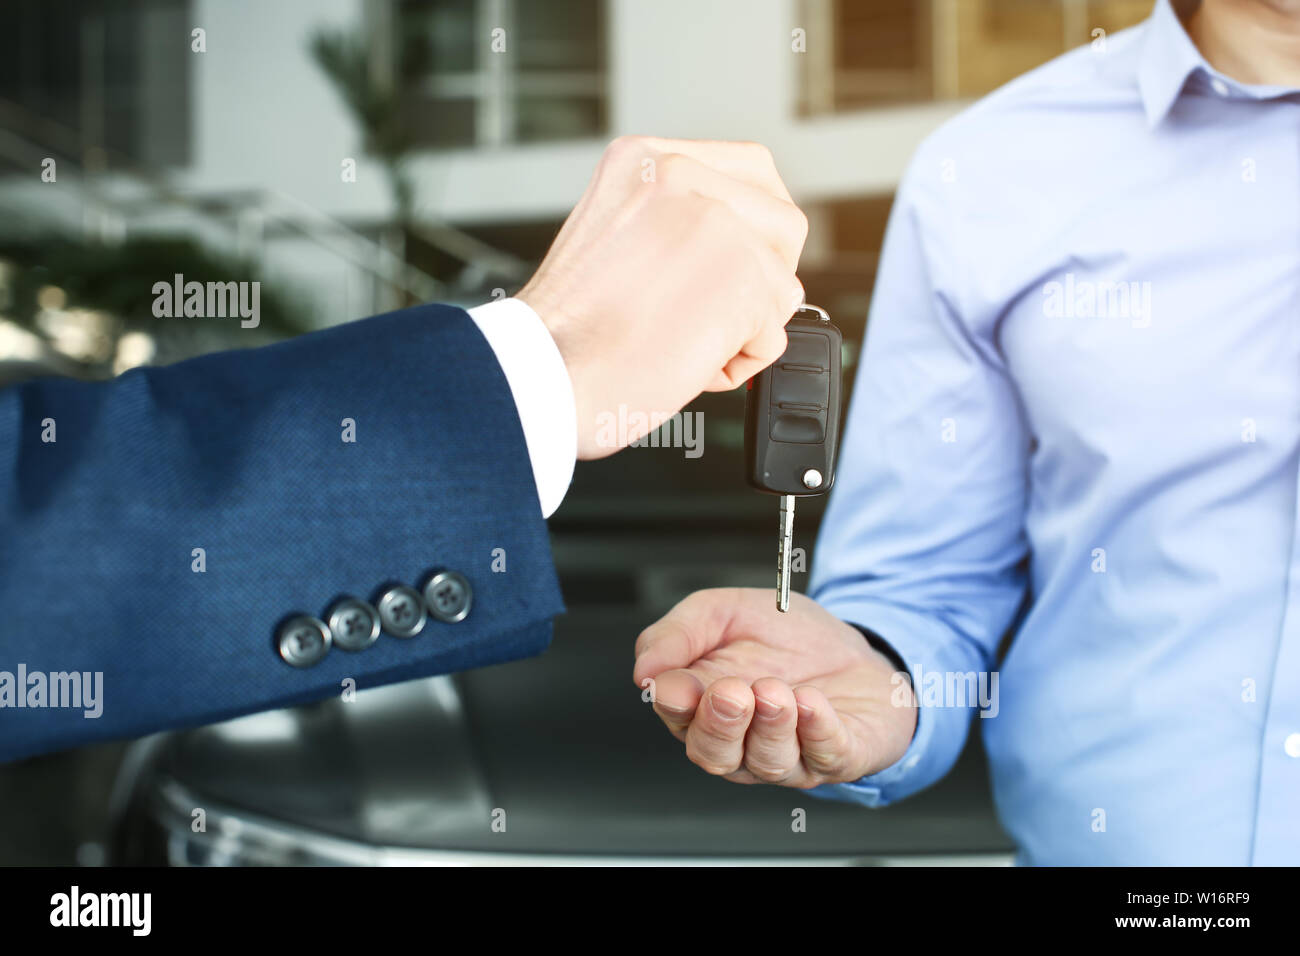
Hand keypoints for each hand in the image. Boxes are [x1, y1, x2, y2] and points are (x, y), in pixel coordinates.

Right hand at [518, 136, 807, 459]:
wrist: (540, 377)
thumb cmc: (564, 331)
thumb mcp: (612, 235)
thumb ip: (674, 222)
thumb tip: (743, 249)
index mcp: (645, 158)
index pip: (748, 171)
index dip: (751, 230)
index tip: (727, 267)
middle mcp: (682, 175)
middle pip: (782, 224)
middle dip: (760, 279)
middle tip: (705, 312)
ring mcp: (717, 223)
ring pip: (782, 283)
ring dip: (743, 327)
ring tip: (682, 340)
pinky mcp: (743, 277)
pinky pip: (774, 333)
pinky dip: (738, 364)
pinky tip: (685, 363)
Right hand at [632, 588, 916, 786]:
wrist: (854, 644)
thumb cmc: (786, 636)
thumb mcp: (725, 612)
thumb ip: (680, 634)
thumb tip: (644, 671)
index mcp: (705, 708)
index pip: (678, 716)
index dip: (675, 704)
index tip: (676, 687)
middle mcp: (742, 743)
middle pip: (714, 754)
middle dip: (720, 725)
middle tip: (731, 693)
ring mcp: (790, 756)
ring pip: (767, 762)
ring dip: (770, 726)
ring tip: (775, 691)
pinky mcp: (839, 757)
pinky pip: (825, 756)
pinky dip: (816, 731)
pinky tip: (811, 702)